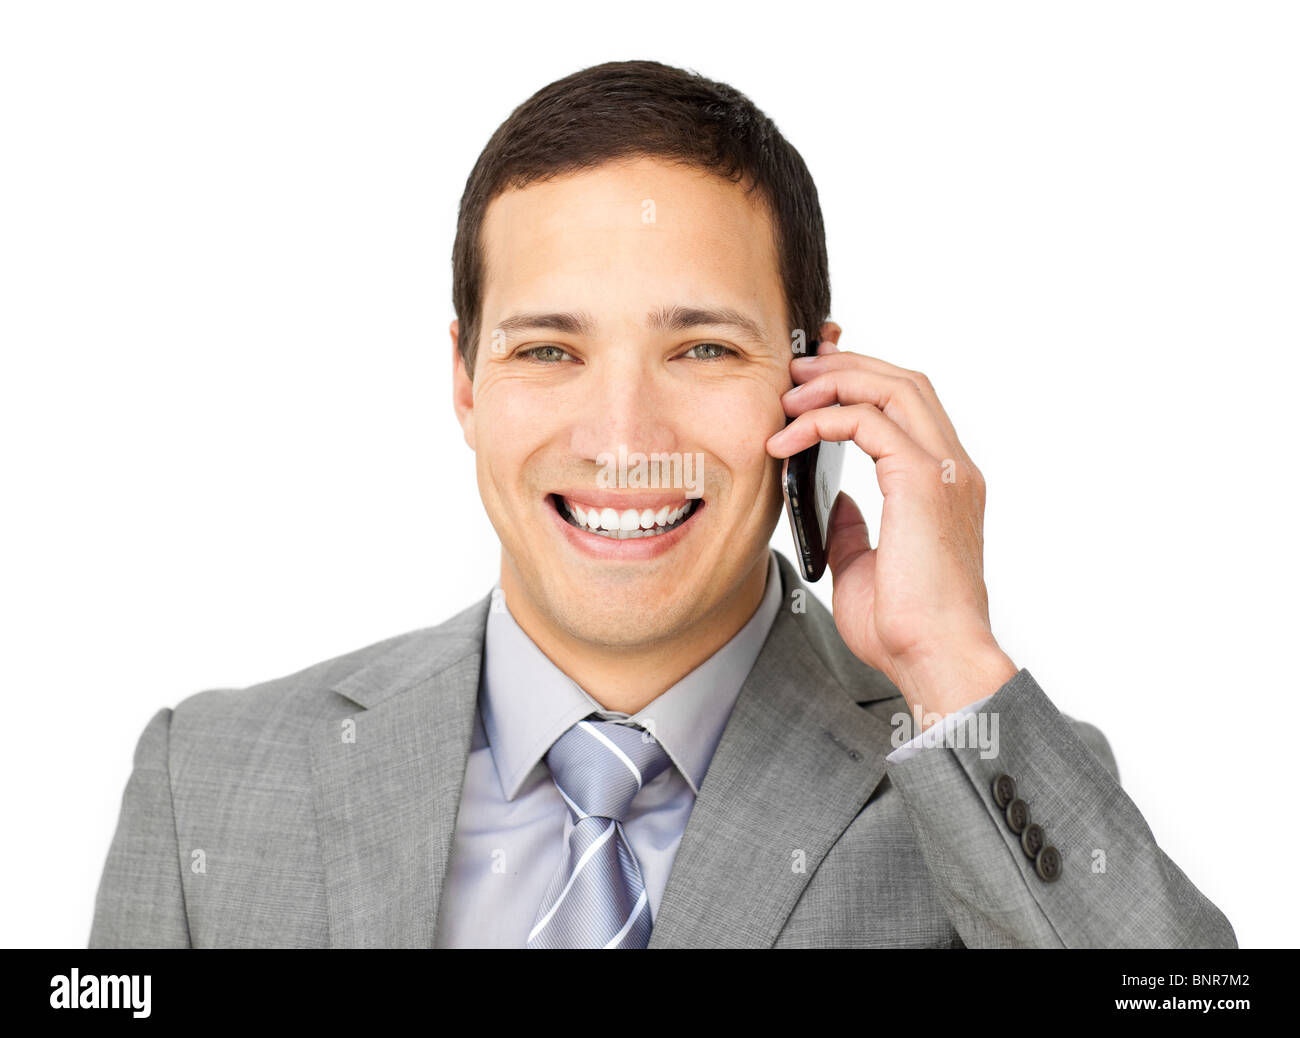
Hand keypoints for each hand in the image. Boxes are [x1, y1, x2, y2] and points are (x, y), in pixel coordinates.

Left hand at [766, 338, 1017, 717]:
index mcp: (945, 485)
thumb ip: (851, 527)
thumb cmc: (904, 629)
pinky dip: (823, 418)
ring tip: (788, 397)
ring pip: (894, 387)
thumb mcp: (861, 566)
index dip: (863, 381)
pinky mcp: (922, 480)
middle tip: (795, 372)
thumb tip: (833, 500)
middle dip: (846, 366)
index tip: (813, 382)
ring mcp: (944, 471)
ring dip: (835, 382)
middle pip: (905, 382)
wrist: (935, 660)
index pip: (910, 407)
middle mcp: (953, 469)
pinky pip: (867, 421)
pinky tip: (788, 438)